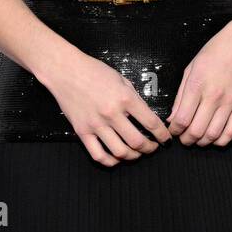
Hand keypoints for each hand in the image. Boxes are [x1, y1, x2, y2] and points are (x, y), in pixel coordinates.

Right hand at [39, 49, 171, 165]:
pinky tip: (116, 159)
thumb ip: (134, 98)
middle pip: (137, 142)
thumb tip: (145, 116)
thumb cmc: (93, 71)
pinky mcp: (82, 132)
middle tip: (153, 147)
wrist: (65, 70)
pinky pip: (98, 155)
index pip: (151, 123)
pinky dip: (110, 161)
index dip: (162, 134)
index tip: (165, 139)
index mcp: (125, 98)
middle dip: (150, 148)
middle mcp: (112, 114)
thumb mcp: (121, 79)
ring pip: (120, 152)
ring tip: (136, 154)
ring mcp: (96, 124)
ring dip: (133, 156)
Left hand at [167, 11, 231, 146]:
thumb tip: (172, 118)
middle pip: (196, 131)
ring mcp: (230, 102)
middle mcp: (213, 95)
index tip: (173, 131)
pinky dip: (221, 141)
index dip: (174, 131)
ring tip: (197, 139)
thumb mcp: (191, 68)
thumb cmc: (215, 51)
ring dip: (202, 142)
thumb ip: (180, 95)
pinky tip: (214, 138)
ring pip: (213, 134)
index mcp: (197, 84)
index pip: (182, 119)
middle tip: (183, 139)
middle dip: (186, 140)